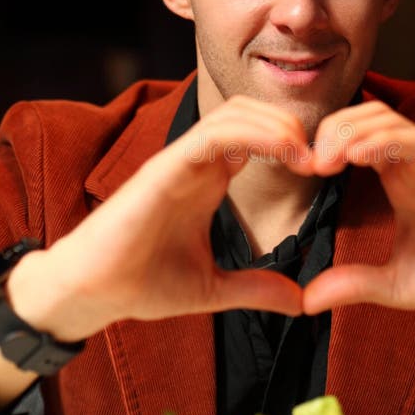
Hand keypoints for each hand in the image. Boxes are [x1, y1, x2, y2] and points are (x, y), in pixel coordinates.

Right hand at [9, 96, 309, 341]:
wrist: (93, 294)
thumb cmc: (142, 284)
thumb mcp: (213, 289)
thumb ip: (256, 289)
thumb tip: (300, 301)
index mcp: (208, 179)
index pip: (255, 134)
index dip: (292, 141)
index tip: (322, 170)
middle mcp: (196, 162)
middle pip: (250, 112)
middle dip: (291, 124)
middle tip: (321, 158)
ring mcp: (179, 161)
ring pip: (234, 113)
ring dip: (277, 124)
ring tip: (306, 154)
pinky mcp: (164, 168)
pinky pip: (212, 134)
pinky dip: (253, 134)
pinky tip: (284, 153)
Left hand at [302, 101, 414, 357]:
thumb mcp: (393, 285)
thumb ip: (353, 284)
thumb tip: (307, 300)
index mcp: (400, 179)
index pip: (357, 137)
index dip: (327, 143)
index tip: (306, 170)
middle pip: (367, 117)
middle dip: (333, 129)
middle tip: (313, 162)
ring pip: (387, 119)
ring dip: (351, 131)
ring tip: (328, 160)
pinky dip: (382, 141)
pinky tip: (356, 157)